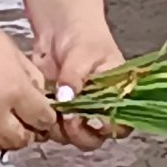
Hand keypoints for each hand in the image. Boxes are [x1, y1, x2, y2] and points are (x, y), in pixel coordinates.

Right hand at [0, 0, 57, 158]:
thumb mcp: (12, 50)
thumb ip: (29, 77)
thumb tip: (40, 96)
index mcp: (14, 89)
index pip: (42, 120)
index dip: (47, 119)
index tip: (45, 115)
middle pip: (20, 140)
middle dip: (28, 133)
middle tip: (26, 122)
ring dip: (3, 139)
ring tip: (3, 125)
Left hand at [31, 17, 127, 150]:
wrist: (60, 29)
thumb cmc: (83, 37)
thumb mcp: (83, 53)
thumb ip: (75, 76)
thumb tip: (66, 97)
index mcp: (117, 94)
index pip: (122, 122)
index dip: (111, 127)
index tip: (95, 120)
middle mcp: (100, 108)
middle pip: (97, 137)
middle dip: (82, 133)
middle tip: (70, 119)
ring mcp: (78, 111)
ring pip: (73, 136)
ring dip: (63, 130)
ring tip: (55, 110)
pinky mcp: (58, 110)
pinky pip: (55, 128)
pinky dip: (48, 123)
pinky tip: (44, 108)